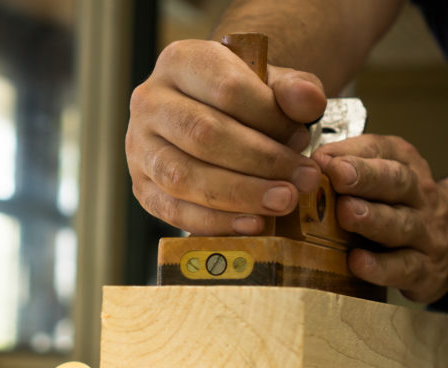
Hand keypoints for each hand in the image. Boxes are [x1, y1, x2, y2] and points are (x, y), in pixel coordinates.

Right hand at [126, 39, 326, 234]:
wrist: (204, 116)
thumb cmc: (239, 100)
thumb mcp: (270, 83)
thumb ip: (294, 88)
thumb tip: (309, 102)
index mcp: (180, 62)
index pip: (226, 90)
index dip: (269, 118)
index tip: (302, 138)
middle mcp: (149, 102)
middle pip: (203, 135)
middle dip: (260, 162)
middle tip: (302, 180)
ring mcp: (138, 147)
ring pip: (184, 176)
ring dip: (239, 195)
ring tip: (282, 202)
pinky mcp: (141, 186)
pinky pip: (172, 210)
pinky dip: (215, 222)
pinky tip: (252, 223)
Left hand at [313, 134, 447, 302]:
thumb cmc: (402, 208)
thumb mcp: (382, 181)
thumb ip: (346, 172)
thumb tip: (305, 168)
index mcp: (405, 166)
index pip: (383, 151)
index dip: (353, 152)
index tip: (323, 158)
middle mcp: (420, 196)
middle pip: (397, 181)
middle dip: (367, 177)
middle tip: (338, 174)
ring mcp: (426, 234)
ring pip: (401, 224)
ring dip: (372, 218)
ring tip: (347, 213)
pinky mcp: (427, 271)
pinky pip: (404, 268)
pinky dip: (380, 266)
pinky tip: (357, 262)